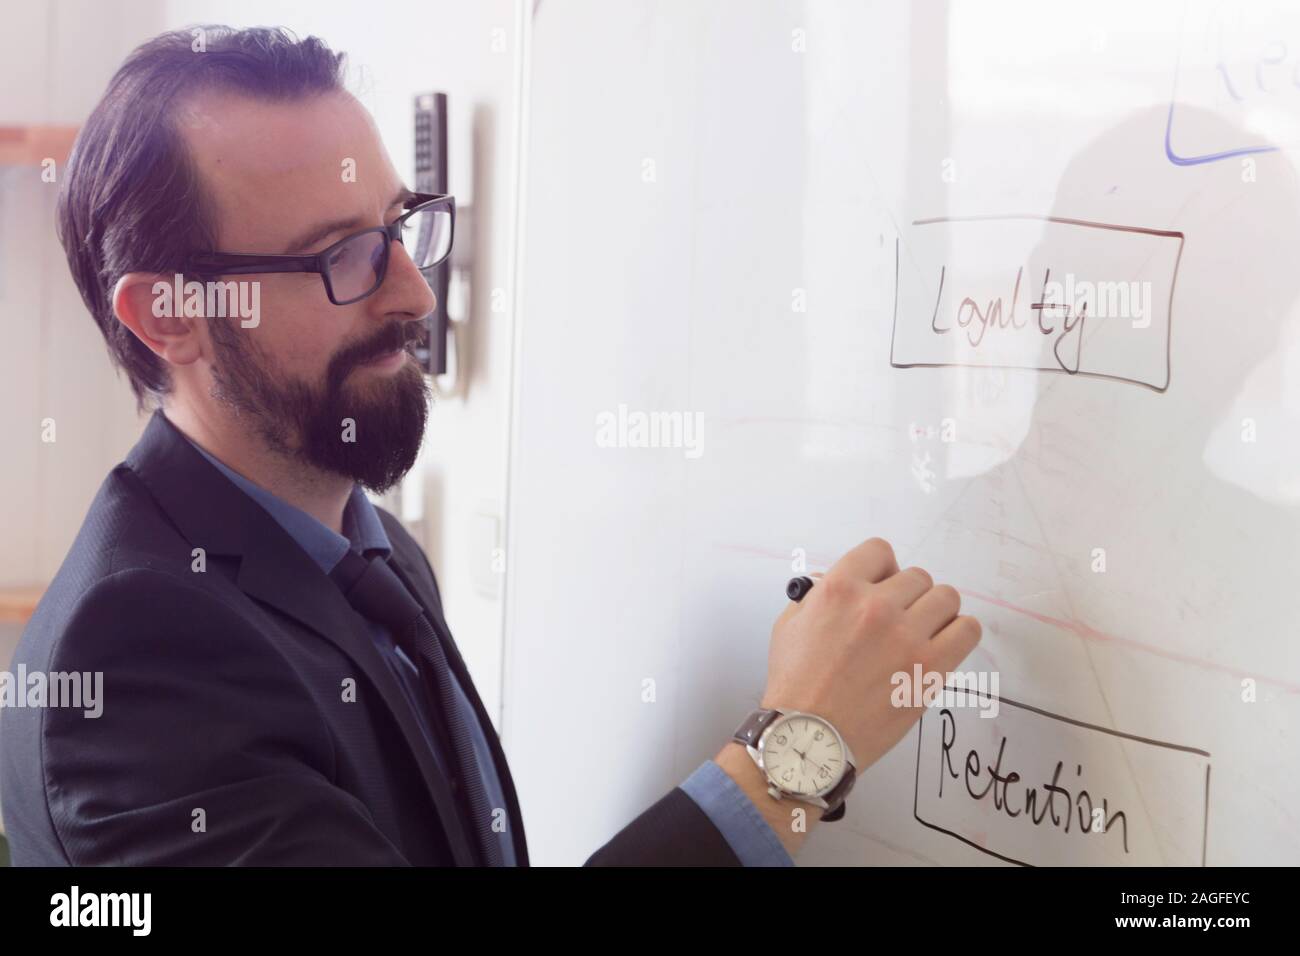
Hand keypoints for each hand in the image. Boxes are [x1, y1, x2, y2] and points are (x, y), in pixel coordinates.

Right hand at [760, 537, 980, 773]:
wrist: (811, 738)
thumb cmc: (796, 688)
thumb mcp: (788, 627)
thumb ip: (813, 597)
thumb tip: (832, 580)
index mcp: (838, 590)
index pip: (880, 551)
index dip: (882, 569)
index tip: (881, 587)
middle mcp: (875, 606)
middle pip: (917, 576)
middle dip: (908, 595)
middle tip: (897, 620)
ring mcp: (906, 636)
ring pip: (946, 597)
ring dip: (936, 611)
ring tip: (922, 633)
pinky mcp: (930, 667)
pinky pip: (967, 630)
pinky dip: (959, 633)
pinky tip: (942, 645)